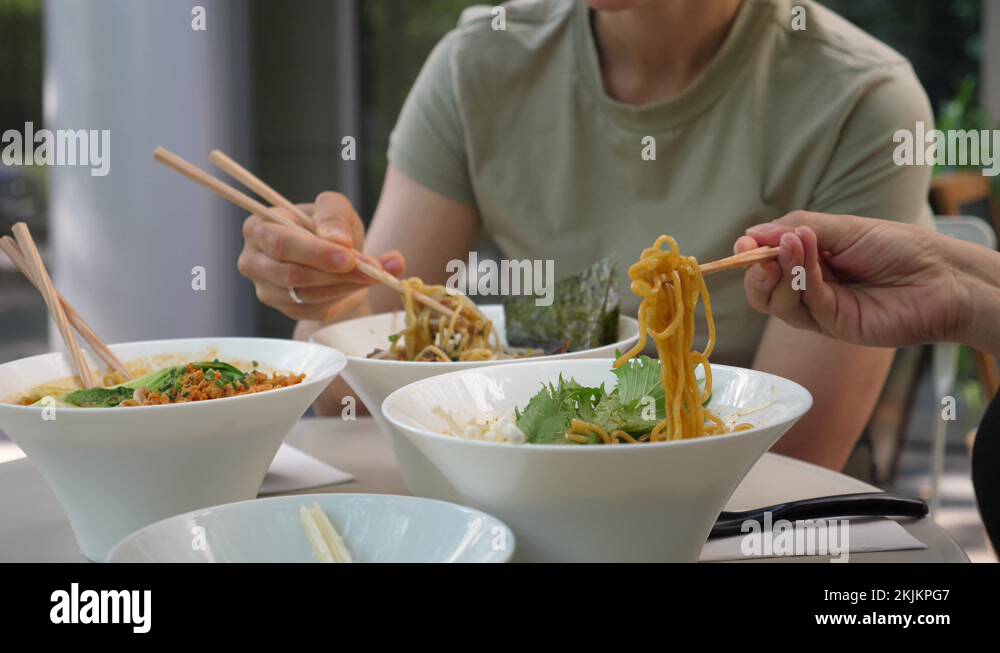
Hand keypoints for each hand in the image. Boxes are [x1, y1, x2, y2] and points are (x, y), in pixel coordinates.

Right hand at [237, 191, 404, 321]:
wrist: (338, 261)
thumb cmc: (329, 229)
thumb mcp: (335, 209)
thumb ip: (334, 216)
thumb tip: (337, 239)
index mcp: (259, 227)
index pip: (280, 243)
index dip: (315, 252)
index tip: (348, 257)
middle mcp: (254, 260)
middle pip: (291, 273)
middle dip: (334, 272)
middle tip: (370, 269)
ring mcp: (266, 289)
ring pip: (306, 294)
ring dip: (344, 285)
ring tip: (373, 274)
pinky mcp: (285, 309)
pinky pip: (314, 309)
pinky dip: (342, 297)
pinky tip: (359, 285)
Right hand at [735, 211, 971, 348]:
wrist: (941, 277)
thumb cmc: (898, 248)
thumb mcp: (843, 227)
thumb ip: (797, 229)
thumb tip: (752, 234)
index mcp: (809, 262)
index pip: (766, 262)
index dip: (751, 253)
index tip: (744, 241)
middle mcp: (809, 288)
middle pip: (762, 290)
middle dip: (754, 270)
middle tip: (752, 250)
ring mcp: (820, 310)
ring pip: (776, 302)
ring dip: (777, 271)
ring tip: (790, 245)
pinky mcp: (833, 326)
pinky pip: (805, 305)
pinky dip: (801, 277)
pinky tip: (807, 252)